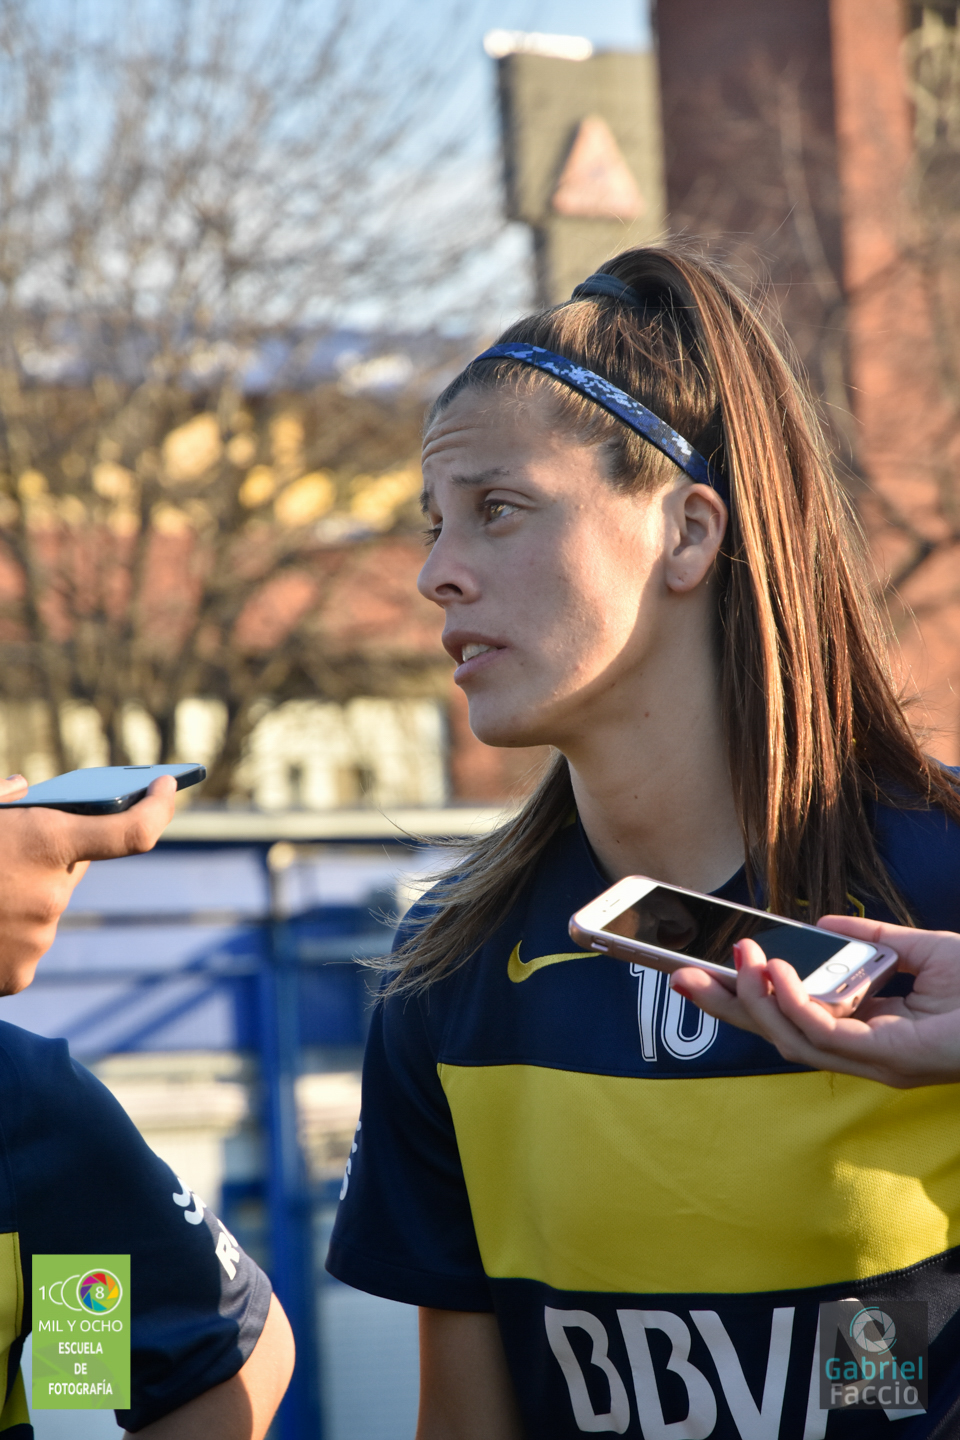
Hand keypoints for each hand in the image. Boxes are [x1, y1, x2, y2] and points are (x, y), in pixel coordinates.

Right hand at [0, 773, 176, 995]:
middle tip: (11, 849)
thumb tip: (27, 793)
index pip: (133, 833)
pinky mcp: (19, 974)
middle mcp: (51, 895)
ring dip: (21, 895)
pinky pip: (25, 943)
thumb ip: (4, 801)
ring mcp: (37, 940)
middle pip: (73, 868)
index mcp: (43, 843)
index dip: (158, 809)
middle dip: (50, 855)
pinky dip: (4, 932)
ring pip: (45, 907)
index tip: (166, 787)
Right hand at [669, 915, 959, 1087]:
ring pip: (790, 1038)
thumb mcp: (924, 951)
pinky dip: (790, 1000)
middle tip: (679, 978)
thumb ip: (874, 941)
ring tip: (730, 961)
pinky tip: (772, 969)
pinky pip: (821, 1031)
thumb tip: (826, 924)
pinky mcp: (887, 1057)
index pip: (794, 1020)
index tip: (707, 972)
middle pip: (778, 1035)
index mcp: (871, 1033)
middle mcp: (866, 1054)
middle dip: (727, 1008)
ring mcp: (875, 1061)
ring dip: (752, 998)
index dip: (748, 999)